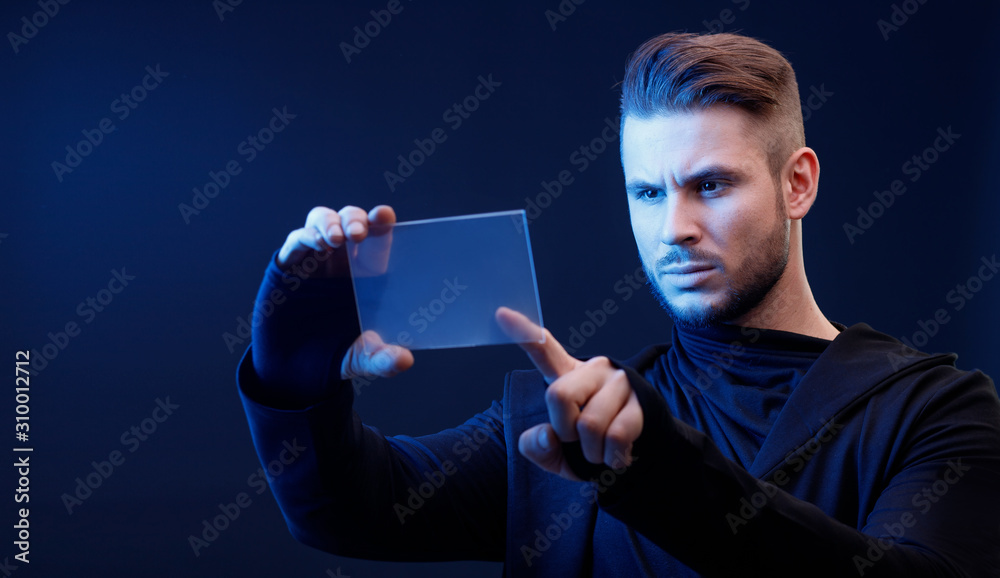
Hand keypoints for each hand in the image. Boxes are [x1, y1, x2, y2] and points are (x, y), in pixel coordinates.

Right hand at [276, 204, 413, 379]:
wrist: (293, 369)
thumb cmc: (333, 355)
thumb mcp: (361, 359)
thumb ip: (381, 358)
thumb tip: (405, 361)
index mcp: (365, 275)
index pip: (377, 239)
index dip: (381, 223)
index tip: (385, 216)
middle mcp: (341, 261)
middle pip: (349, 221)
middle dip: (354, 219)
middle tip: (358, 233)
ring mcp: (313, 260)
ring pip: (321, 220)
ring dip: (329, 222)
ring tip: (336, 239)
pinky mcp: (287, 267)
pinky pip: (295, 242)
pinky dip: (305, 237)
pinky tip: (315, 244)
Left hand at [495, 307, 642, 480]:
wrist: (628, 458)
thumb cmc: (585, 448)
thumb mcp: (553, 453)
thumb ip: (537, 447)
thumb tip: (547, 435)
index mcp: (565, 375)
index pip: (543, 350)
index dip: (523, 333)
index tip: (501, 313)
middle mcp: (593, 370)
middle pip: (559, 396)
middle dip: (564, 430)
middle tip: (576, 440)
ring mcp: (619, 383)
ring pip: (589, 424)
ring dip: (591, 451)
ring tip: (598, 449)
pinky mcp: (641, 402)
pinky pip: (615, 436)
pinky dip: (610, 456)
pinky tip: (614, 454)